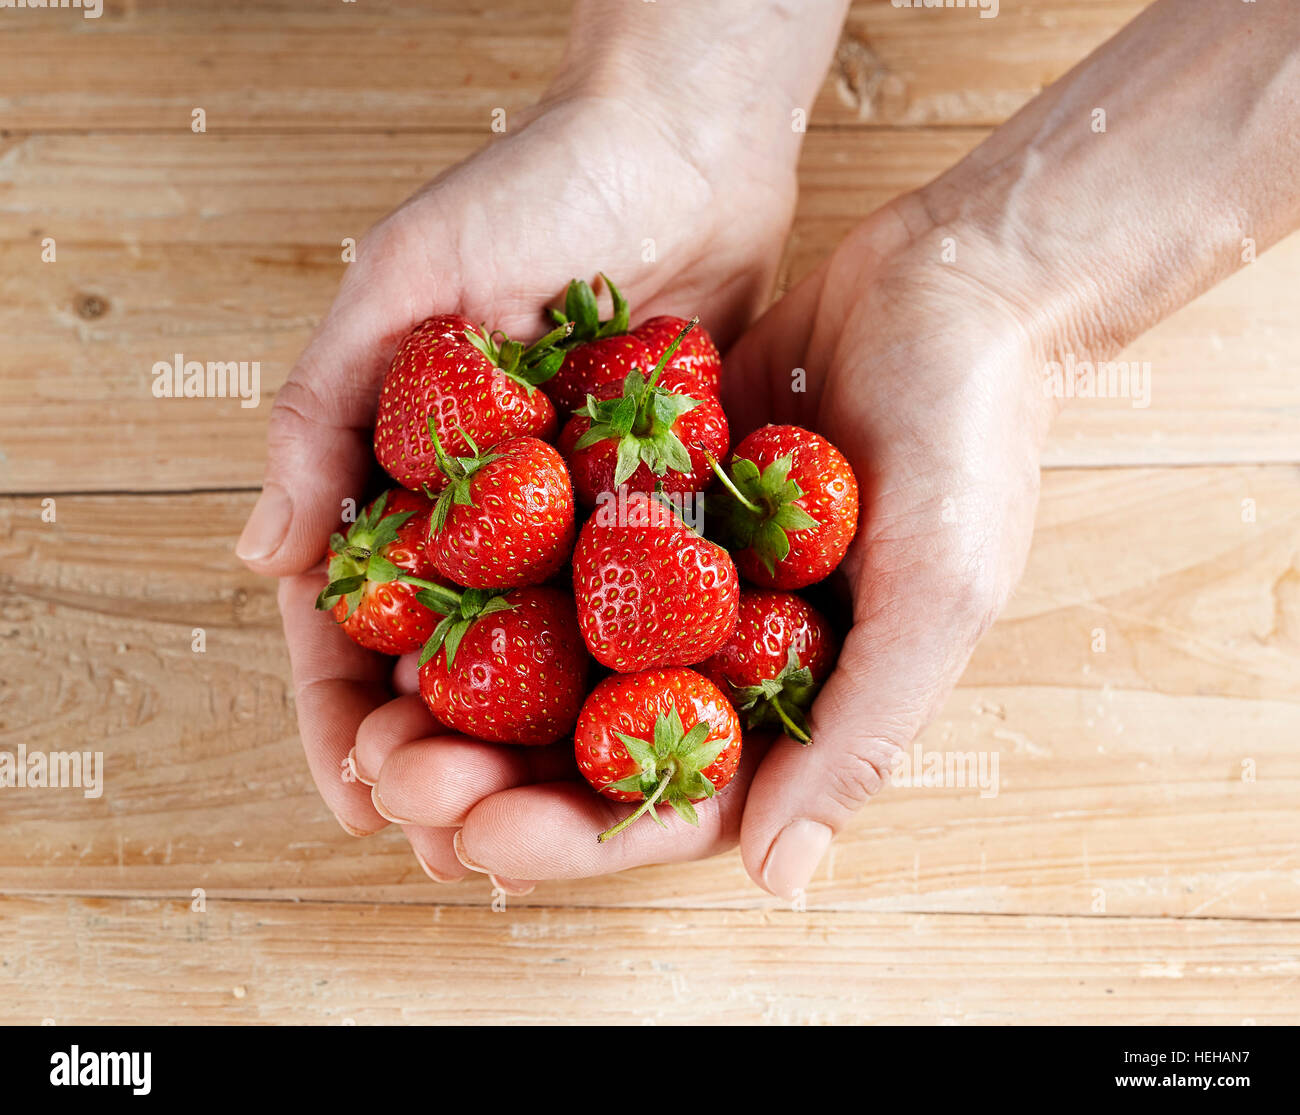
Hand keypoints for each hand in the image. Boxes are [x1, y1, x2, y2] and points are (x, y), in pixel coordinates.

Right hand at [237, 85, 803, 880]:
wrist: (684, 147)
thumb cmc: (534, 190)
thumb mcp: (402, 286)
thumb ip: (322, 416)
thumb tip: (259, 558)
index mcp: (398, 472)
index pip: (350, 619)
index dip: (343, 714)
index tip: (361, 795)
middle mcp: (481, 511)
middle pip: (445, 666)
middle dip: (439, 758)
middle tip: (451, 834)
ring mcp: (570, 519)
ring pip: (540, 665)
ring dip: (530, 754)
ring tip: (535, 831)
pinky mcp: (658, 511)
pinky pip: (643, 617)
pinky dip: (634, 686)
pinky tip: (645, 753)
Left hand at [351, 197, 1055, 893]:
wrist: (954, 287)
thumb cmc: (973, 442)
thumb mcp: (935, 595)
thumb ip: (859, 735)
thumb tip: (778, 880)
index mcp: (799, 700)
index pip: (678, 802)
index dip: (578, 836)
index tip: (483, 841)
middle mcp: (728, 649)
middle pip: (593, 742)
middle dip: (493, 776)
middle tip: (399, 783)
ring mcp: (680, 572)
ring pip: (556, 656)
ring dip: (467, 694)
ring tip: (378, 713)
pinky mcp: (641, 496)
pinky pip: (551, 549)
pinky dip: (485, 579)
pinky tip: (407, 599)